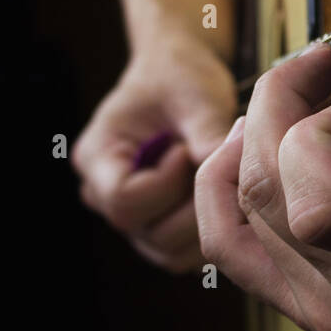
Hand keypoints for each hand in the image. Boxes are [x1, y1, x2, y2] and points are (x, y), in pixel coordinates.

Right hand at [75, 29, 236, 271]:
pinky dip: (213, 231)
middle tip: (214, 164)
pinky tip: (226, 194)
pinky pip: (185, 253)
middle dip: (195, 204)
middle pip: (149, 232)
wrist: (183, 77)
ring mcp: (131, 218)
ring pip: (169, 252)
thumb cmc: (181, 77)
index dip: (168, 183)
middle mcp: (103, 194)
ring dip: (208, 220)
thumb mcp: (196, 94)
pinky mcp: (157, 229)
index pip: (125, 200)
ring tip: (218, 176)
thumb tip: (234, 174)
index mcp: (97, 156)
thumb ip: (209, 133)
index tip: (187, 149)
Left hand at [194, 43, 330, 330]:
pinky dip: (225, 197)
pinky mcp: (319, 320)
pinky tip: (242, 155)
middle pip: (266, 192)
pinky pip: (237, 256)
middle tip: (312, 67)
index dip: (316, 127)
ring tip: (277, 103)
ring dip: (246, 144)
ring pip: (239, 220)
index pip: (315, 196)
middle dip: (274, 109)